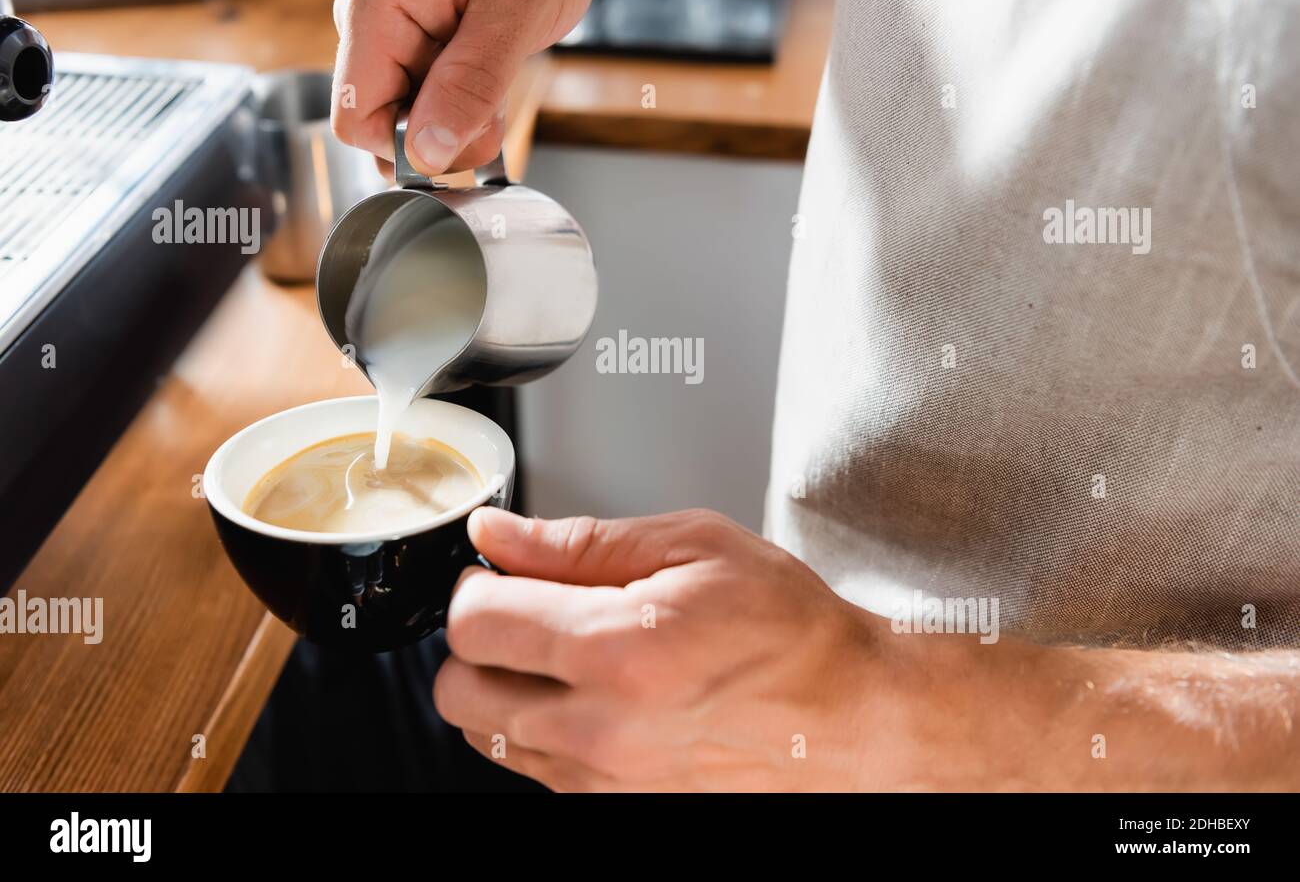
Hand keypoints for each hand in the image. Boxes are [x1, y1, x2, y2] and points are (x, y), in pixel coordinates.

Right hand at [331, 0, 600, 176]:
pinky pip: (428, 97)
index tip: (462, 139)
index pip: (356, 118)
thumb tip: (427, 152)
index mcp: (376, 7)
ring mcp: (392, 31)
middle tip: (495, 101)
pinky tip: (492, 76)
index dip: (407, 148)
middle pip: (383, 122)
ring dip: (460, 117)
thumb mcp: (513, 15)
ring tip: (497, 74)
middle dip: (443, 133)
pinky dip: (465, 103)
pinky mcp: (417, 40)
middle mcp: (372, 20)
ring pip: (411, 115)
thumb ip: (469, 86)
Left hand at [434, 507, 896, 790]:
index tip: (501, 573)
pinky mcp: (618, 807)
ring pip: (487, 738)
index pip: (473, 623)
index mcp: (617, 648)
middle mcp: (600, 728)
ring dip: (506, 689)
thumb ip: (579, 543)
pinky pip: (536, 770)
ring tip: (569, 653)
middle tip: (524, 610)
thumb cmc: (789, 629)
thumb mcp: (694, 547)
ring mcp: (605, 780)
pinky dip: (543, 730)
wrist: (852, 715)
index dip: (477, 584)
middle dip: (478, 641)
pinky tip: (595, 695)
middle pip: (456, 692)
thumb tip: (498, 538)